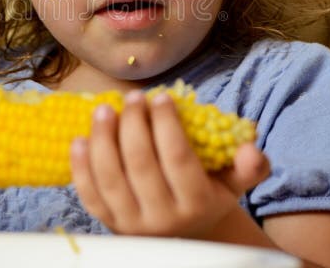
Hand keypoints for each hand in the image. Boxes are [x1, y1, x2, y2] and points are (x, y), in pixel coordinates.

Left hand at [70, 91, 268, 238]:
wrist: (182, 232)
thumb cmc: (207, 193)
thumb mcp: (232, 182)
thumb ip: (248, 166)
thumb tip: (250, 146)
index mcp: (197, 204)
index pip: (178, 159)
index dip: (166, 125)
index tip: (161, 97)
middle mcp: (163, 219)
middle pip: (141, 165)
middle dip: (133, 125)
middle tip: (132, 97)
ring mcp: (131, 224)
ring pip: (110, 178)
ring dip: (103, 139)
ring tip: (103, 109)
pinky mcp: (107, 223)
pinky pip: (89, 194)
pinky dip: (80, 166)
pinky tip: (79, 138)